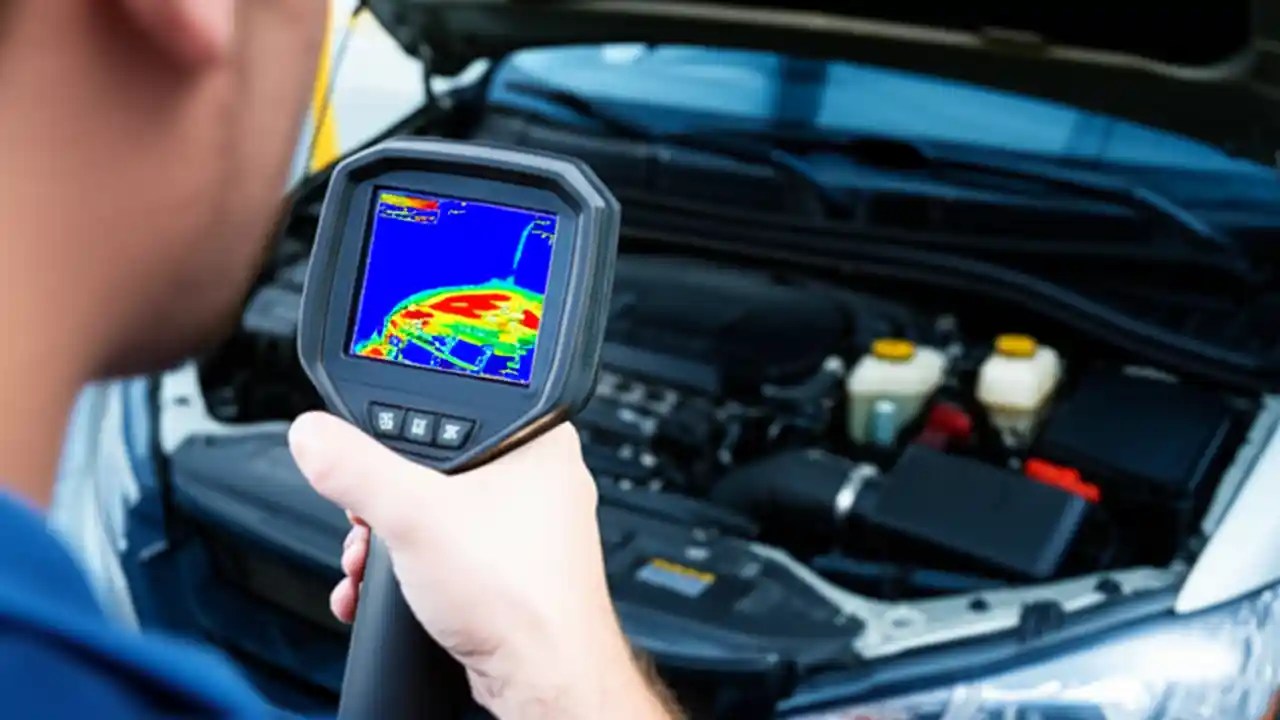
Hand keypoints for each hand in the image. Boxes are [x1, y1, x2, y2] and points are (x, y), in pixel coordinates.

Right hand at [288, 412, 678, 719]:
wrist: (545, 678)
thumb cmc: (520, 596)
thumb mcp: (413, 514)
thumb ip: (355, 469)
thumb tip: (315, 437)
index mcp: (535, 436)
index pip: (450, 404)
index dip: (398, 431)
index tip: (366, 456)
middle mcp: (538, 477)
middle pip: (433, 465)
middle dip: (384, 503)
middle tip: (368, 522)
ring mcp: (527, 528)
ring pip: (436, 516)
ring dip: (391, 544)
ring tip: (373, 565)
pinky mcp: (511, 570)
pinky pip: (447, 555)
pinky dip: (411, 572)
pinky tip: (390, 594)